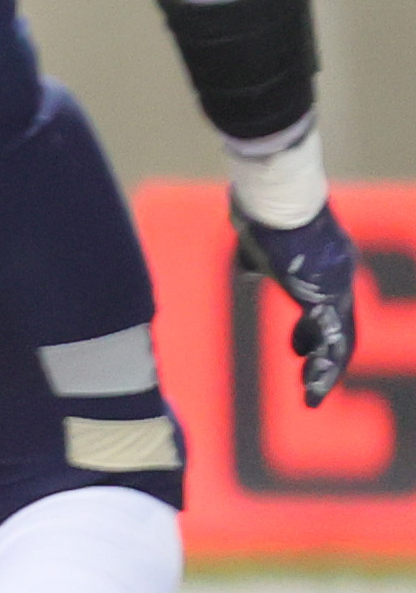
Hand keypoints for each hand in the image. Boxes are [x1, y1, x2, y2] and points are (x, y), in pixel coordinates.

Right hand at [236, 197, 358, 405]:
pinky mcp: (326, 295)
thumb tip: (248, 271)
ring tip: (312, 396)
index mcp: (326, 264)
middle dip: (328, 359)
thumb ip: (258, 260)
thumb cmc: (262, 207)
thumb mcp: (258, 241)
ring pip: (343, 340)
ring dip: (326, 371)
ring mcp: (338, 287)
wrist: (277, 196)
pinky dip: (324, 367)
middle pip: (343, 327)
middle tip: (313, 383)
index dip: (315, 332)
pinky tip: (313, 387)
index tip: (298, 351)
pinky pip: (332, 340)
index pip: (329, 306)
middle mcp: (341, 277)